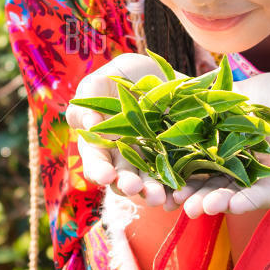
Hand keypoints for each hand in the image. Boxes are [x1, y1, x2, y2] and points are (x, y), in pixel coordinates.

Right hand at [65, 52, 188, 209]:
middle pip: (123, 178)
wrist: (163, 73)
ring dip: (151, 192)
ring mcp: (154, 162)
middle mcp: (127, 159)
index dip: (99, 170)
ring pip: (150, 183)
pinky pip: (179, 176)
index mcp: (104, 145)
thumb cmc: (123, 77)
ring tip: (157, 196)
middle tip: (133, 187)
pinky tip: (182, 192)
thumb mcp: (101, 80)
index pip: (97, 162)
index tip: (105, 175)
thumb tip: (88, 123)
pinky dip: (179, 186)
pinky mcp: (180, 160)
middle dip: (127, 185)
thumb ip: (88, 97)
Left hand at [172, 70, 269, 218]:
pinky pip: (193, 167)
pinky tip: (169, 182)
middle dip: (214, 202)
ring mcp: (226, 166)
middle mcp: (249, 176)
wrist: (260, 84)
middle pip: (232, 195)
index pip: (264, 193)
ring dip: (194, 195)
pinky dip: (182, 176)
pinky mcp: (207, 154)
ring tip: (178, 200)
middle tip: (196, 208)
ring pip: (210, 185)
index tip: (234, 206)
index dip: (249, 201)